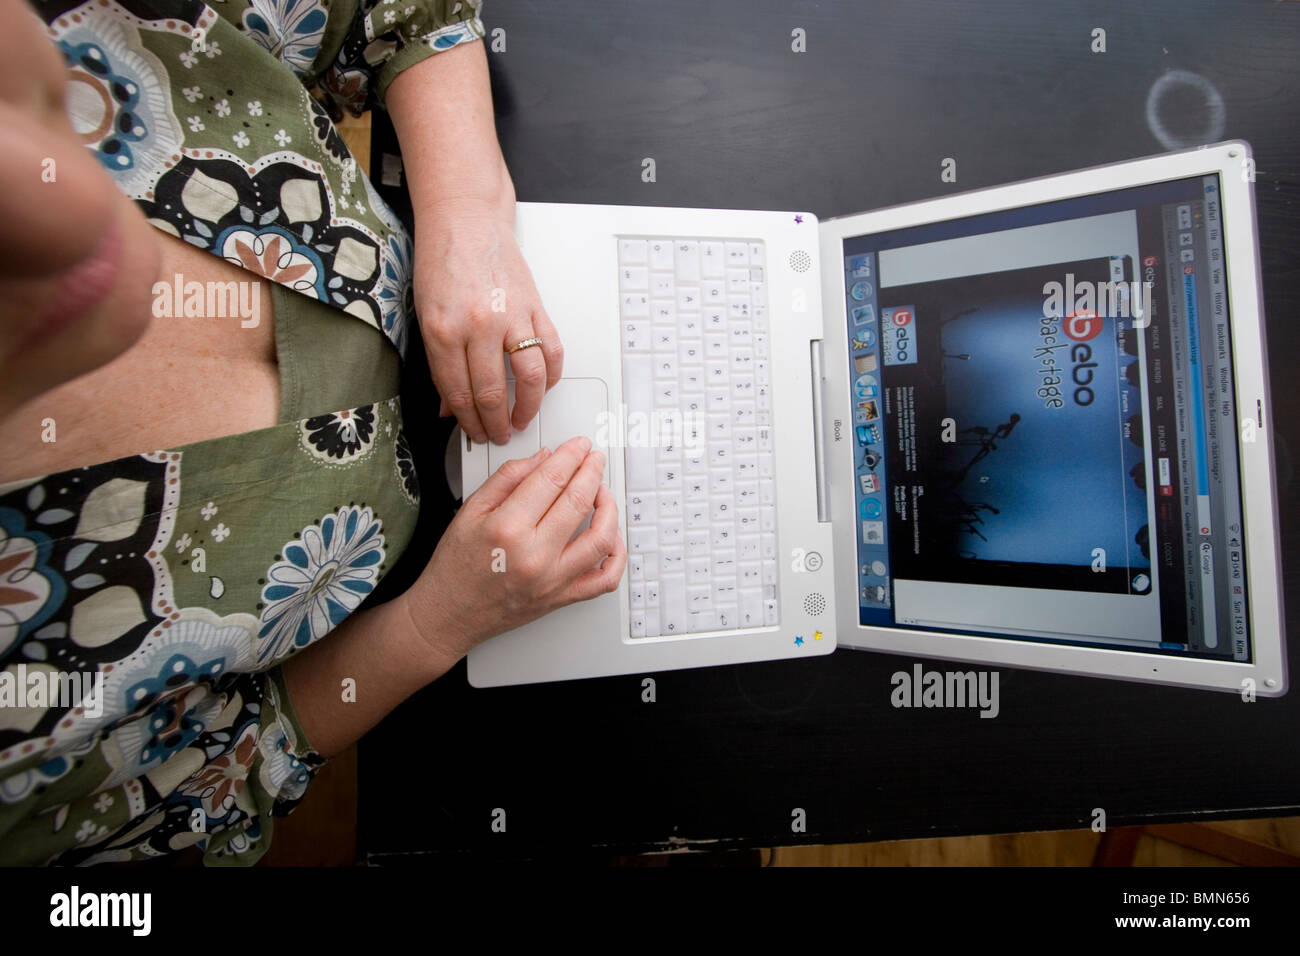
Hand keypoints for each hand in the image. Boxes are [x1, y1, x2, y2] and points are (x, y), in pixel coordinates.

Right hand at [400, 436, 624, 663]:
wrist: (450, 614)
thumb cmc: (455, 566)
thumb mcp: (470, 510)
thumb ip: (508, 478)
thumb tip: (543, 458)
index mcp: (507, 528)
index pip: (552, 479)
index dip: (572, 455)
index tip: (579, 446)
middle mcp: (533, 555)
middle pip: (579, 501)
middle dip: (592, 471)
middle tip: (593, 459)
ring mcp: (552, 579)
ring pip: (601, 538)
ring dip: (609, 507)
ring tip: (602, 492)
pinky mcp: (562, 598)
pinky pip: (605, 579)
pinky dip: (616, 555)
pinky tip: (611, 536)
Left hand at [414, 202, 563, 444]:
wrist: (465, 220)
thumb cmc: (442, 262)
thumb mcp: (425, 315)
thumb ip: (438, 363)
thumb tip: (448, 405)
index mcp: (444, 331)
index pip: (458, 393)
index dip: (468, 422)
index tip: (474, 432)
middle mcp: (479, 326)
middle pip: (492, 393)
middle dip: (496, 423)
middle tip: (498, 434)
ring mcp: (511, 317)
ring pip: (529, 379)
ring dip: (527, 408)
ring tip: (522, 419)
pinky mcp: (535, 307)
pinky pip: (552, 350)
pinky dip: (551, 375)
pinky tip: (542, 386)